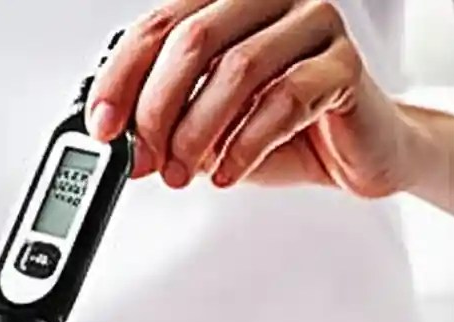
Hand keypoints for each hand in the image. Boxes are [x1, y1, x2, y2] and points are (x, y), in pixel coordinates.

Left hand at [87, 0, 417, 198]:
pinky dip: (244, 144)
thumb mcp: (200, 122)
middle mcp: (267, 0)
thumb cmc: (272, 128)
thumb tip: (113, 138)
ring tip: (183, 172)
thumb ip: (160, 118)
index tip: (102, 127)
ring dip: (197, 133)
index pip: (156, 27)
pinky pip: (284, 99)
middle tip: (144, 159)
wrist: (351, 153)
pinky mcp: (345, 63)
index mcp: (222, 3)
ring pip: (237, 69)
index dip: (120, 79)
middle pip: (192, 41)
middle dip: (156, 109)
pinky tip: (227, 172)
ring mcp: (312, 23)